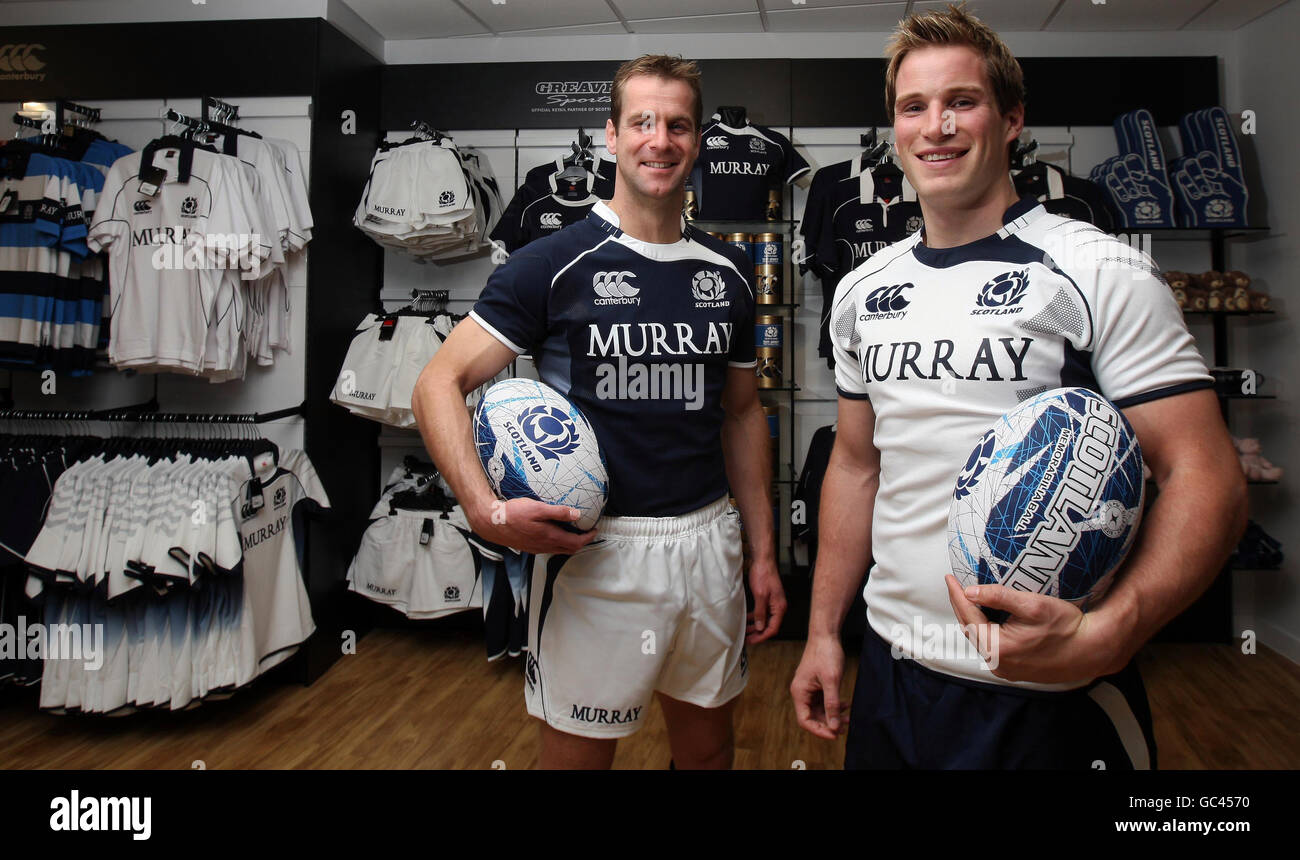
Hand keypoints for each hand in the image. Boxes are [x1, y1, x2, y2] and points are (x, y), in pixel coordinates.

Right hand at [468, 497, 596, 555]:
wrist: (492, 523)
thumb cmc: (513, 514)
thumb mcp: (537, 508)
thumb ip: (558, 512)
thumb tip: (577, 515)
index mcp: (549, 537)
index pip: (575, 543)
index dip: (588, 538)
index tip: (594, 530)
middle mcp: (544, 546)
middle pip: (569, 549)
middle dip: (581, 542)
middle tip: (587, 532)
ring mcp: (536, 548)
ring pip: (559, 550)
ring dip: (569, 543)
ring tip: (573, 532)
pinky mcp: (529, 547)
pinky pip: (549, 548)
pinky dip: (558, 543)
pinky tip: (554, 533)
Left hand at [746, 555, 785, 643]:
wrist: (763, 561)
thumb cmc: (764, 574)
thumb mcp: (760, 595)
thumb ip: (760, 612)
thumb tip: (760, 626)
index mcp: (779, 607)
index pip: (773, 628)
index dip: (762, 636)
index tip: (753, 640)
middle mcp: (778, 606)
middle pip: (770, 625)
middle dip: (758, 633)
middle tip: (748, 639)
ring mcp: (773, 603)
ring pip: (765, 619)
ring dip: (756, 626)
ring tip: (746, 631)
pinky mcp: (768, 599)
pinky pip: (762, 612)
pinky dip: (755, 617)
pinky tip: (747, 619)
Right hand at [790, 635, 847, 739]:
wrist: (825, 635)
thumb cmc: (826, 654)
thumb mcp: (831, 681)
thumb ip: (832, 705)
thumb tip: (834, 726)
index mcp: (799, 692)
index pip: (805, 720)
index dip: (819, 730)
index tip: (835, 734)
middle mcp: (801, 692)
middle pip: (812, 717)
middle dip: (828, 724)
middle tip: (845, 728)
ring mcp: (809, 688)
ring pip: (819, 710)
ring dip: (833, 715)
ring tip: (848, 718)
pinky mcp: (816, 684)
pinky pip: (823, 701)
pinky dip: (834, 705)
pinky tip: (846, 704)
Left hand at [944, 575, 1123, 683]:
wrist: (1093, 650)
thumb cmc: (1066, 626)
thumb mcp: (1032, 605)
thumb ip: (998, 597)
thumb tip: (969, 592)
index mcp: (998, 648)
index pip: (968, 617)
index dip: (957, 595)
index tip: (949, 577)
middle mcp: (998, 664)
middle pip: (971, 630)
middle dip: (961, 606)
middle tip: (955, 584)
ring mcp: (1006, 670)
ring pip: (981, 640)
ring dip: (973, 619)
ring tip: (967, 598)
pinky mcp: (1015, 671)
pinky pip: (992, 648)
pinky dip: (986, 631)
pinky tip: (987, 617)